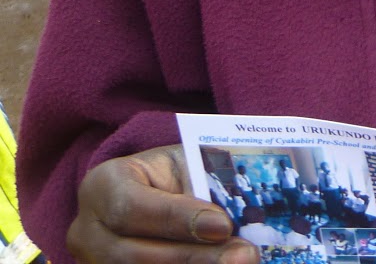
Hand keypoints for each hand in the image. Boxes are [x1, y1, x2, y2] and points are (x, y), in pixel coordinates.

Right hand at [67, 145, 253, 263]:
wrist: (154, 191)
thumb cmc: (173, 173)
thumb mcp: (185, 165)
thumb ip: (200, 190)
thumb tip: (232, 222)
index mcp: (102, 185)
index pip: (132, 207)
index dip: (177, 219)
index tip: (223, 226)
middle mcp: (87, 230)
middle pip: (134, 254)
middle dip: (194, 257)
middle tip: (244, 255)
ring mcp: (93, 262)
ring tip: (240, 262)